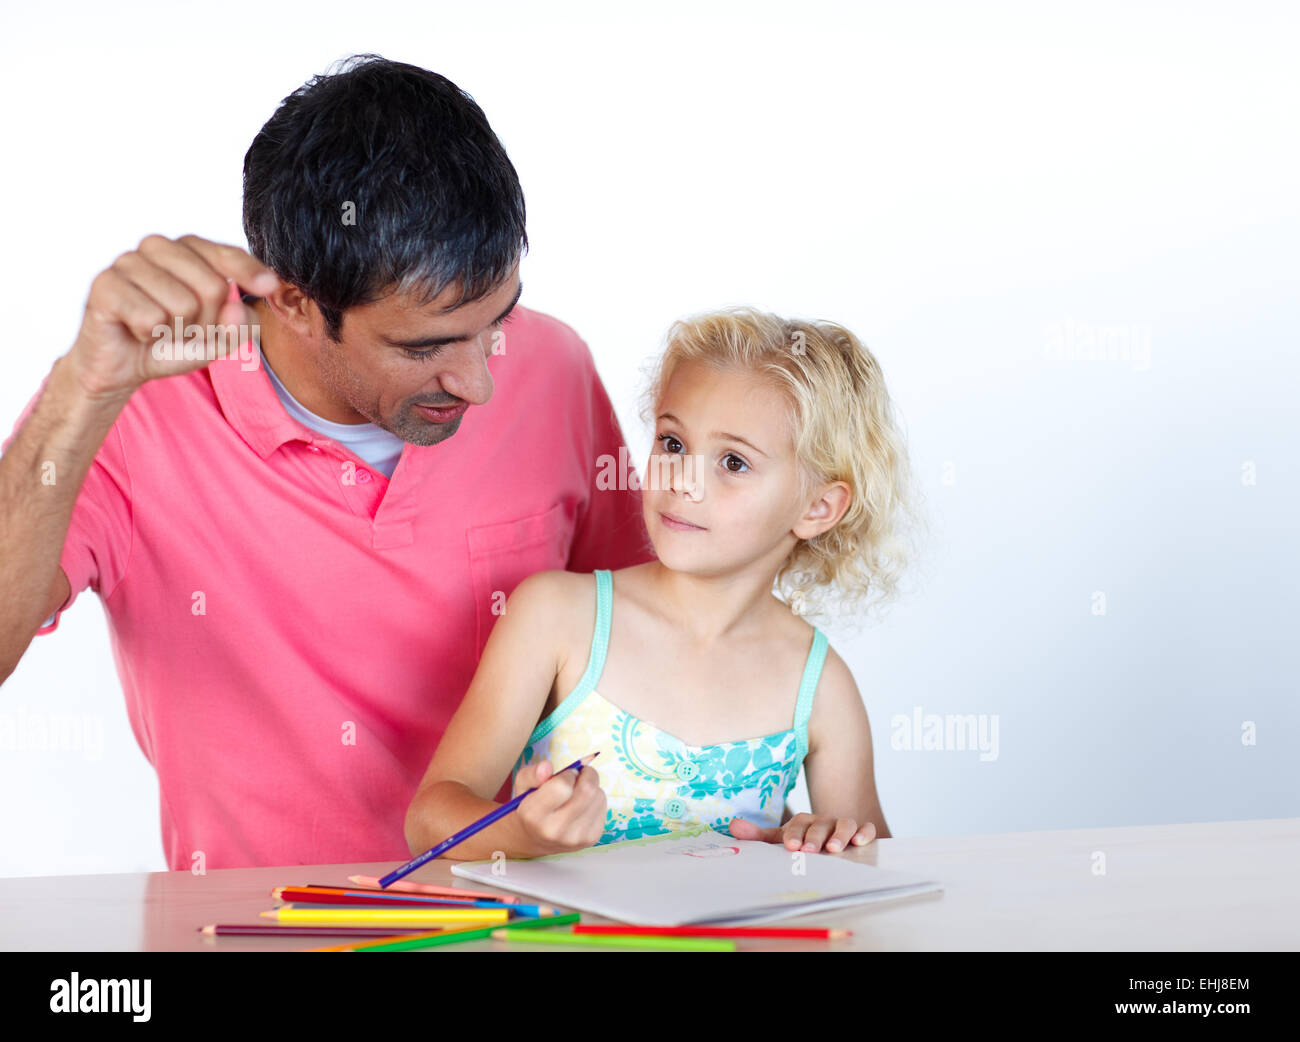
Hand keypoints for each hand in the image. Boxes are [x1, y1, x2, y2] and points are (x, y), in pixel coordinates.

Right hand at [66, 234, 280, 401]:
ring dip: (176, 331)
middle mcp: (157, 247)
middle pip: (212, 286)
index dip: (250, 272)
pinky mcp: (105, 285)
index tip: (270, 286)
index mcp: (187, 250)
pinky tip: (136, 331)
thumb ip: (240, 325)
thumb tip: (237, 308)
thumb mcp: (218, 338)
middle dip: (206, 321)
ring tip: (158, 330)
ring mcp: (128, 261)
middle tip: (183, 329)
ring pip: (183, 304)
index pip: (227, 254)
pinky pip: (150, 317)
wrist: (123, 366)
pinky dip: (149, 336)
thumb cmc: (171, 341)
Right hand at [513, 758, 606, 855]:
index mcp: (534, 816)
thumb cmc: (531, 806)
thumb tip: (547, 767)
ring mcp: (575, 837)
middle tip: (577, 775)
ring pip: (598, 796)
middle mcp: (555, 831)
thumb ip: (531, 774)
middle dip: (585, 775)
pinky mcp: (591, 839)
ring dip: (592, 786)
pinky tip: (583, 804)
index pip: (561, 787)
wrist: (537, 839)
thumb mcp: (523, 786)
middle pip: (586, 791)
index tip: (563, 776)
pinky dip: (596, 799)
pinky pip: (603, 806)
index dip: (566, 774)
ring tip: (577, 792)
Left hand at [728, 813, 876, 852]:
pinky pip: (866, 828)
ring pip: (844, 823)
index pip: (798, 823)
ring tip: (834, 848)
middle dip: (814, 837)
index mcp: (804, 822)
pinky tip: (860, 841)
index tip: (790, 846)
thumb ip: (758, 836)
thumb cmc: (802, 843)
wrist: (830, 845)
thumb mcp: (781, 840)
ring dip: (839, 834)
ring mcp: (843, 826)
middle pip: (819, 824)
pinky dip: (864, 832)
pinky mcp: (862, 833)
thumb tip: (733, 826)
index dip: (794, 833)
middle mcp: (824, 821)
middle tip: (809, 851)